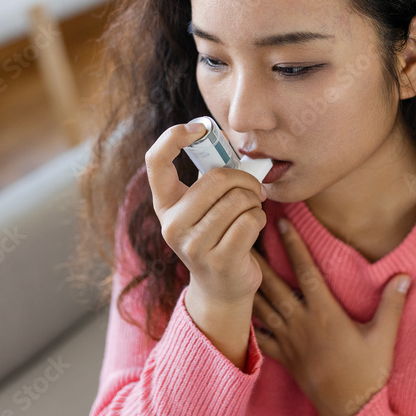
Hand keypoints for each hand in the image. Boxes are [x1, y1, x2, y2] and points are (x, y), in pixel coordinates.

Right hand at [144, 121, 267, 306]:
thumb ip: (209, 179)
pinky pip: (249, 221)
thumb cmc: (217, 234)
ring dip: (253, 201)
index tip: (199, 128)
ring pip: (237, 200)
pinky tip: (253, 227)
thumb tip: (235, 146)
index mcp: (165, 204)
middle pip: (215, 179)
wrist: (221, 287)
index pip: (156, 161)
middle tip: (253, 187)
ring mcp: (193, 245)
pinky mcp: (218, 260)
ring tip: (250, 211)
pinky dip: (259, 218)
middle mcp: (172, 224)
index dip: (174, 136)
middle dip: (244, 179)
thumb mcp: (202, 208)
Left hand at [250, 218, 410, 415]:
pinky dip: (247, 321)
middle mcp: (302, 321)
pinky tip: (238, 308)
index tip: (282, 223)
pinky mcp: (282, 356)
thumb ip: (392, 304)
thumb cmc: (367, 373)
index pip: (306, 270)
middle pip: (274, 284)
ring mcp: (289, 339)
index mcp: (325, 312)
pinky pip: (259, 336)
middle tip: (245, 236)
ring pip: (261, 305)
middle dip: (258, 259)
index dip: (294, 245)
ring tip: (236, 263)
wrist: (349, 410)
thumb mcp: (384, 337)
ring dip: (249, 284)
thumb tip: (404, 276)